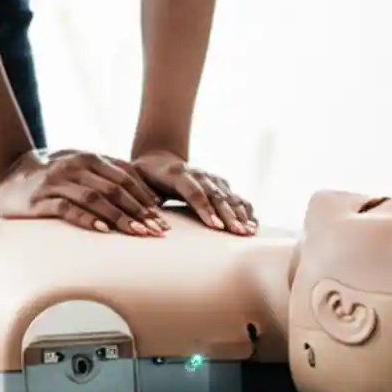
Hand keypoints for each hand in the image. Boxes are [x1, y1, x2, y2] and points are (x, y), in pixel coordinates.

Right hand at [0, 149, 169, 235]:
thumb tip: (148, 196)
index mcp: (89, 158)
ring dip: (119, 216)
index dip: (145, 197)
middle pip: (114, 189)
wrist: (7, 173)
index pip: (125, 177)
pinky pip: (67, 209)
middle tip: (156, 230)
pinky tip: (102, 230)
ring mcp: (57, 183)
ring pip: (94, 199)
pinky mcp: (40, 200)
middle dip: (138, 211)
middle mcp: (75, 167)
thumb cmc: (53, 174)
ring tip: (137, 232)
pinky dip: (86, 219)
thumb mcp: (81, 167)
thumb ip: (110, 175)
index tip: (161, 217)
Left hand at [132, 150, 256, 234]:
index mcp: (179, 174)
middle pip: (217, 196)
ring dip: (240, 215)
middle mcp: (200, 175)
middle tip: (237, 233)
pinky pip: (236, 198)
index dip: (205, 209)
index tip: (215, 226)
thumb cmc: (145, 176)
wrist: (159, 159)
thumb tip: (150, 214)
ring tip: (248, 232)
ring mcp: (212, 179)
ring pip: (229, 197)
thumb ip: (143, 196)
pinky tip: (253, 226)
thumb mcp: (138, 182)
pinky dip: (245, 211)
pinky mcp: (221, 185)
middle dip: (229, 216)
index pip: (195, 193)